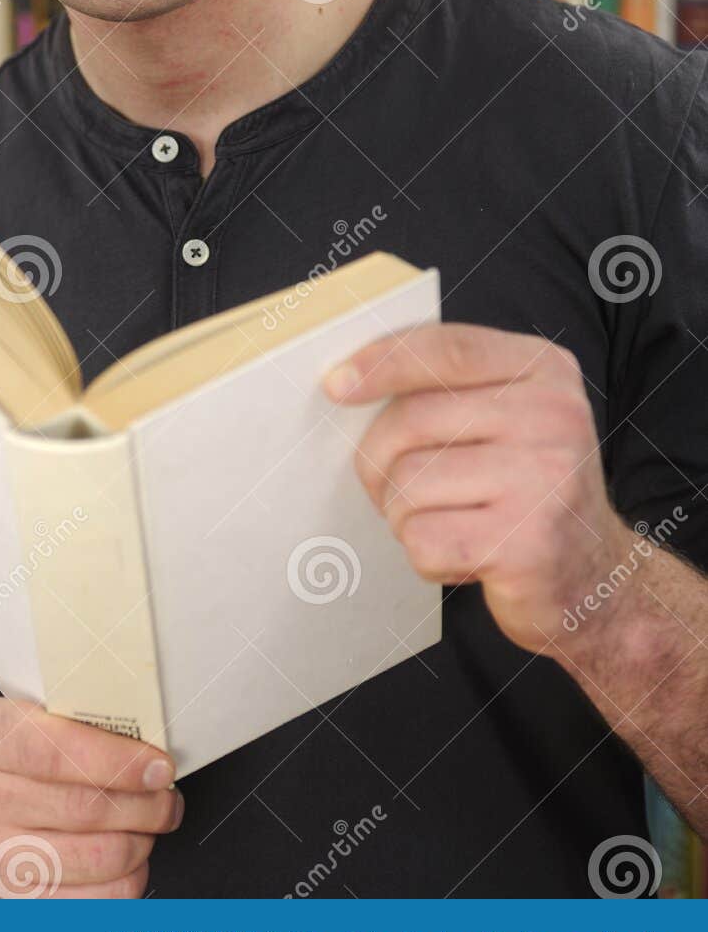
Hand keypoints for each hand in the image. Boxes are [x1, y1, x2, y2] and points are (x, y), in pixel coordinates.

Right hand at [0, 698, 182, 897]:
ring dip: (142, 842)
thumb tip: (150, 735)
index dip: (119, 762)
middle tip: (168, 798)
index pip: (56, 751)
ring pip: (99, 857)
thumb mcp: (33, 715)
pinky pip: (96, 903)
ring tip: (149, 825)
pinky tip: (128, 859)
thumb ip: (81, 718)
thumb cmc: (17, 757)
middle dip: (146, 805)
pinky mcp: (14, 903)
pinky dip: (128, 880)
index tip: (161, 768)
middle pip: (86, 809)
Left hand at [324, 323, 629, 654]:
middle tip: (392, 490)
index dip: (382, 362)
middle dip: (378, 462)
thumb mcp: (510, 419)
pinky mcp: (528, 543)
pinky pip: (424, 539)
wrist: (596, 582)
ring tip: (447, 524)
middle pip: (411, 420)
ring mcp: (546, 479)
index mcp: (546, 371)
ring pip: (407, 484)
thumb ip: (449, 389)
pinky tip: (466, 558)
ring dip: (405, 517)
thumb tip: (346, 382)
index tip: (335, 385)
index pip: (446, 349)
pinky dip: (427, 558)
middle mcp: (554, 417)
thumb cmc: (528, 492)